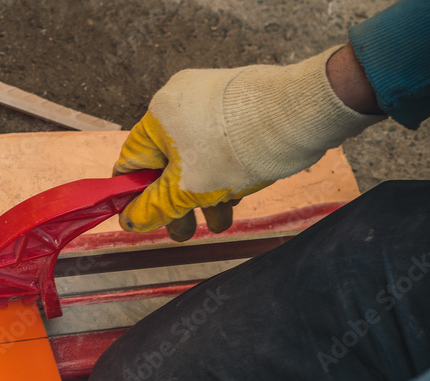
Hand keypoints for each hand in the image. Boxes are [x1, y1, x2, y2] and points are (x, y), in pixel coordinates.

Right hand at [114, 46, 382, 240]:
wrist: (302, 113)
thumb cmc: (240, 145)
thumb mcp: (189, 189)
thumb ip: (154, 207)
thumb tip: (129, 221)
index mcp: (157, 115)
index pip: (132, 163)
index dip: (134, 195)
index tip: (144, 218)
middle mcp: (180, 100)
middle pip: (167, 162)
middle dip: (178, 202)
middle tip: (186, 230)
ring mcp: (211, 98)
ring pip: (197, 156)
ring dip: (205, 194)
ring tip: (220, 220)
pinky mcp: (238, 102)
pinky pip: (220, 143)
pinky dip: (224, 171)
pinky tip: (237, 195)